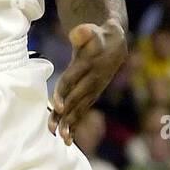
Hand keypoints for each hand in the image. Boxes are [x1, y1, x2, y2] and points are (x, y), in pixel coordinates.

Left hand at [49, 19, 126, 145]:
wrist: (115, 44)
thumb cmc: (98, 36)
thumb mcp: (93, 30)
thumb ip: (84, 32)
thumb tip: (78, 31)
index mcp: (87, 65)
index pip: (71, 80)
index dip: (63, 93)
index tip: (56, 106)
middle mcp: (91, 81)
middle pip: (74, 99)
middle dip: (64, 115)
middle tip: (53, 131)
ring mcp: (93, 90)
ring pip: (79, 108)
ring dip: (70, 124)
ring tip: (62, 139)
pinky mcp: (92, 95)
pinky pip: (83, 111)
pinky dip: (76, 125)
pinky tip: (69, 139)